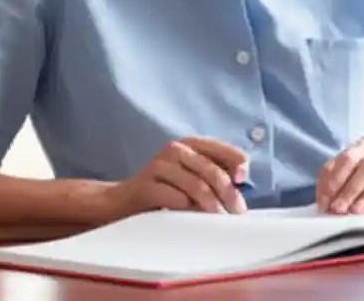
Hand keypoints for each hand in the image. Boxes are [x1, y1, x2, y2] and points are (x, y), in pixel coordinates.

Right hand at [102, 137, 248, 220]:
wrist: (122, 202)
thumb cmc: (165, 190)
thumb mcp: (192, 176)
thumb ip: (215, 172)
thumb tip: (242, 181)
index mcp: (190, 144)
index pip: (222, 149)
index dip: (237, 163)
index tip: (242, 181)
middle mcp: (175, 149)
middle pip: (212, 171)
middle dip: (229, 194)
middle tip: (237, 212)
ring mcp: (159, 166)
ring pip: (196, 186)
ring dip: (212, 205)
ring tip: (218, 219)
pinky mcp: (146, 185)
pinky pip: (176, 199)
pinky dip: (189, 209)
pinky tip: (192, 218)